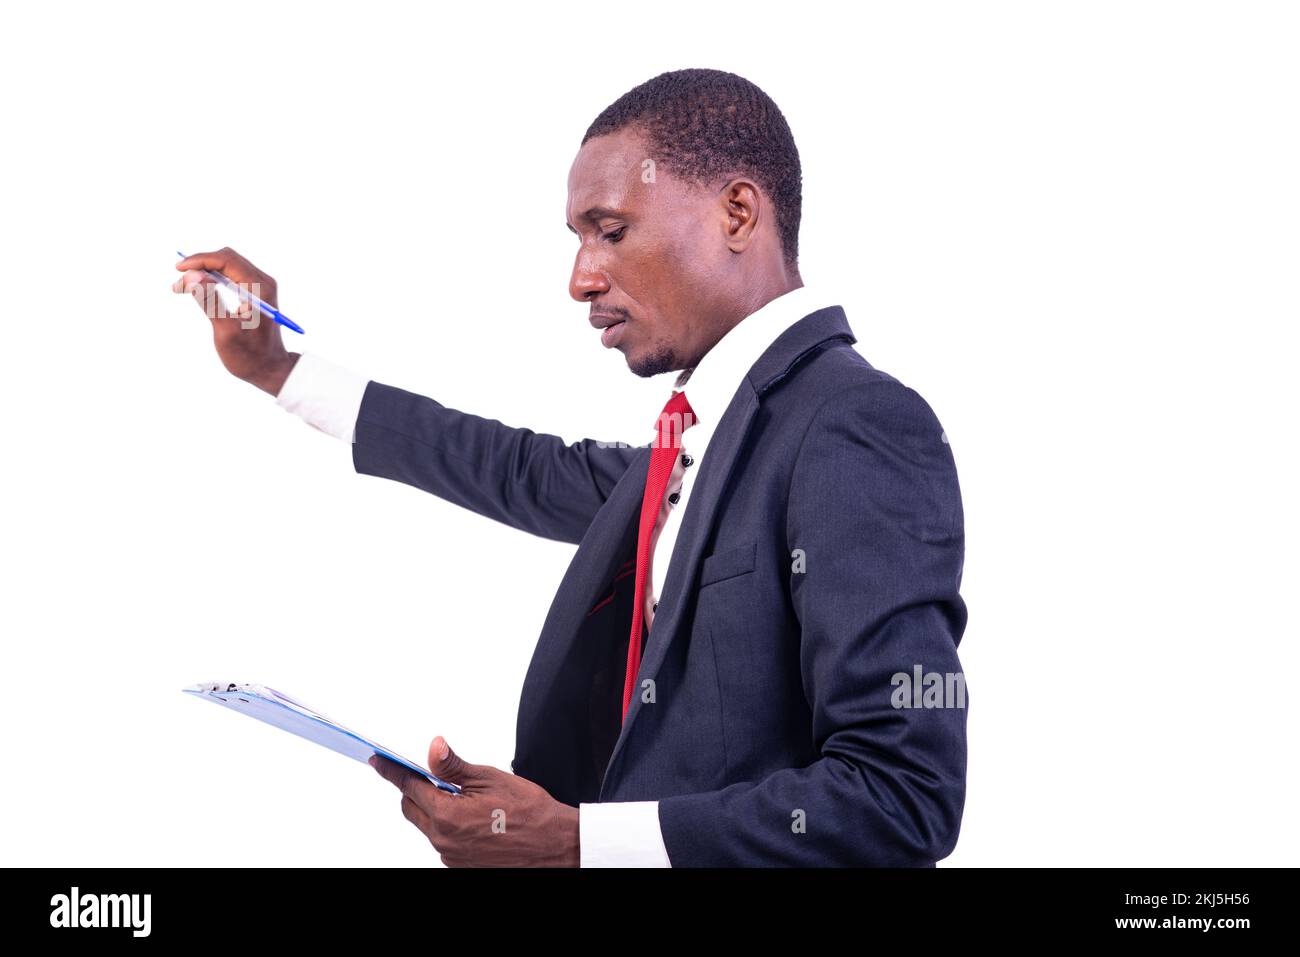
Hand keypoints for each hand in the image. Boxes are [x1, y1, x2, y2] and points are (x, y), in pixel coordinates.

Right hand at [171, 246, 298, 394]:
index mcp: (260, 289)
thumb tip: (193, 275)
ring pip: (226, 265)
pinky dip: (211, 279)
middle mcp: (263, 282)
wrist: (270, 369)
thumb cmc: (249, 356)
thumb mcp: (226, 332)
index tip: (178, 269)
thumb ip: (210, 302)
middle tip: (178, 283)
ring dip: (203, 272)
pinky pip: (230, 275)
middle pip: (226, 258)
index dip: (200, 260)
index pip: (227, 260)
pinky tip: (195, 289)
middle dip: (199, 265)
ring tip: (180, 288)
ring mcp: (261, 286)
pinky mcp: (255, 291)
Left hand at [370, 737, 579, 867]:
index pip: (409, 787)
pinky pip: (443, 840)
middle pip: (412, 809)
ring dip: (434, 808)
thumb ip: (454, 765)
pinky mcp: (461, 865)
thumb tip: (432, 748)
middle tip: (431, 774)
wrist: (555, 845)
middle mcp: (443, 841)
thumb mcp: (490, 778)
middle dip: (415, 790)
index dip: (392, 771)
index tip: (377, 761)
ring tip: (464, 797)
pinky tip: (473, 817)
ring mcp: (451, 857)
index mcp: (447, 815)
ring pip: (427, 826)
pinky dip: (448, 825)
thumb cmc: (529, 811)